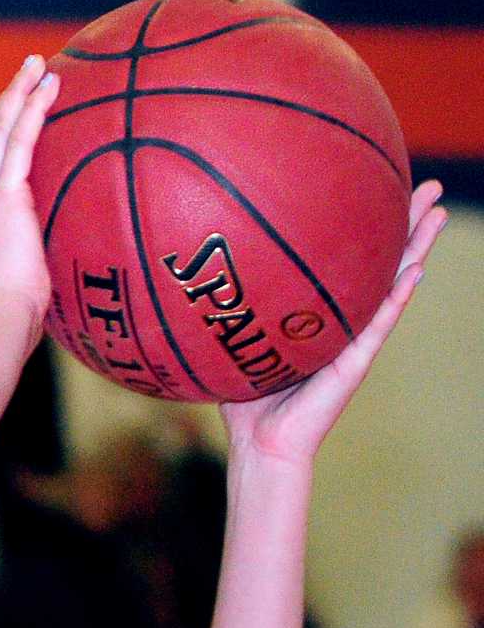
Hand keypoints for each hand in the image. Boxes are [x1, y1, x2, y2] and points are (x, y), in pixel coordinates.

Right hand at [0, 55, 59, 330]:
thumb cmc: (16, 323)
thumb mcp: (30, 292)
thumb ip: (46, 273)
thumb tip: (83, 282)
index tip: (14, 119)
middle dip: (3, 103)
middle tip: (26, 75)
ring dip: (17, 93)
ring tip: (39, 65)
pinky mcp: (4, 197)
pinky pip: (18, 141)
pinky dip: (32, 108)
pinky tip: (51, 85)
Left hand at [221, 180, 445, 464]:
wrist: (259, 443)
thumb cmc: (246, 398)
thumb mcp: (235, 341)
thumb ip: (228, 311)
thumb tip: (192, 271)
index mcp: (323, 315)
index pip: (349, 262)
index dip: (366, 228)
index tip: (377, 186)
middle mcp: (345, 323)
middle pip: (382, 262)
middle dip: (405, 223)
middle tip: (427, 184)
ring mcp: (355, 341)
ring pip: (394, 286)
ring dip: (416, 250)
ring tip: (435, 213)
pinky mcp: (353, 365)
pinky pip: (377, 326)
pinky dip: (396, 298)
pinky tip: (415, 272)